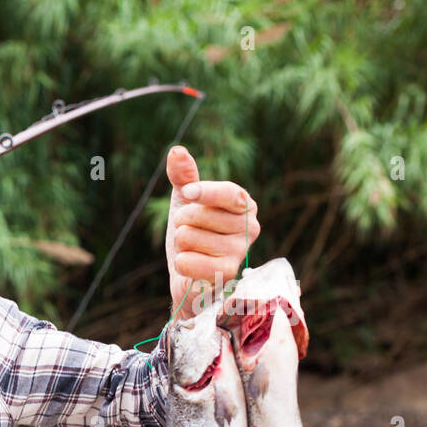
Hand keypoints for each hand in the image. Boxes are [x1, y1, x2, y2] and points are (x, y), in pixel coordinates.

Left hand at [164, 146, 260, 318]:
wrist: (189, 273)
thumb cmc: (193, 232)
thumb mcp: (186, 201)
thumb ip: (184, 176)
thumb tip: (177, 151)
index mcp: (245, 205)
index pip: (229, 193)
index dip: (204, 191)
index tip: (186, 192)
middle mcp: (250, 227)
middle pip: (198, 215)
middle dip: (182, 223)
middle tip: (191, 232)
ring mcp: (239, 252)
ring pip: (187, 237)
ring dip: (180, 245)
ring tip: (193, 250)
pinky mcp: (225, 275)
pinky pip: (186, 261)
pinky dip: (181, 263)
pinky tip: (191, 267)